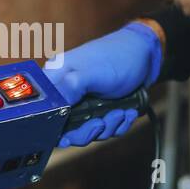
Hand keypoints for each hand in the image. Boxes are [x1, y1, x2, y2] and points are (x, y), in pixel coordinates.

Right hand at [44, 21, 160, 146]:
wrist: (146, 55)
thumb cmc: (118, 57)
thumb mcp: (92, 72)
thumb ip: (70, 87)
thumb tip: (51, 107)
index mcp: (56, 80)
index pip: (43, 111)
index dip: (54, 126)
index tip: (70, 133)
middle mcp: (67, 92)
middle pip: (65, 127)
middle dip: (88, 130)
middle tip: (102, 122)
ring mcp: (84, 102)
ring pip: (87, 130)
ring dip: (107, 126)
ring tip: (120, 112)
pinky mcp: (100, 108)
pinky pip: (104, 127)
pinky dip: (117, 125)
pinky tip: (127, 112)